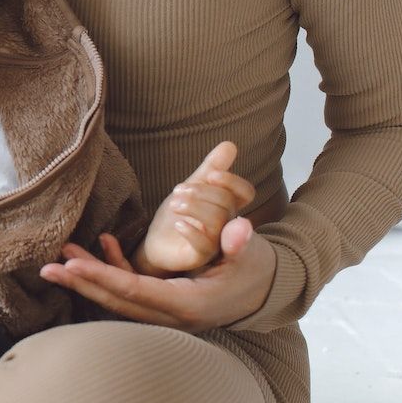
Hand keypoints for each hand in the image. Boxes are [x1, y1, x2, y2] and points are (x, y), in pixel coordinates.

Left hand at [40, 219, 276, 334]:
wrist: (267, 290)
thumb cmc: (257, 269)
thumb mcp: (252, 255)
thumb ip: (241, 243)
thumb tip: (241, 231)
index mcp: (189, 305)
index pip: (136, 293)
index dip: (102, 278)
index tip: (72, 266)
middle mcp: (171, 316)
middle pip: (117, 302)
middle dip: (82, 284)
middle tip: (46, 269)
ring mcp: (165, 314)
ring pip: (119, 299)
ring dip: (90, 278)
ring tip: (62, 258)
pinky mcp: (163, 304)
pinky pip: (131, 291)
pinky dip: (114, 271)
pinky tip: (104, 245)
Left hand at [134, 141, 257, 276]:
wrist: (157, 243)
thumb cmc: (178, 215)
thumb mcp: (192, 187)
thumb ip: (210, 168)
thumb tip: (230, 144)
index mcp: (228, 206)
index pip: (245, 192)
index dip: (232, 182)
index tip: (210, 175)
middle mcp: (226, 225)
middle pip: (227, 204)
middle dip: (203, 193)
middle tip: (178, 190)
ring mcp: (216, 243)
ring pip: (217, 222)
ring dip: (195, 207)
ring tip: (174, 203)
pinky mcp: (200, 258)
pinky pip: (204, 246)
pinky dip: (191, 231)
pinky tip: (178, 224)